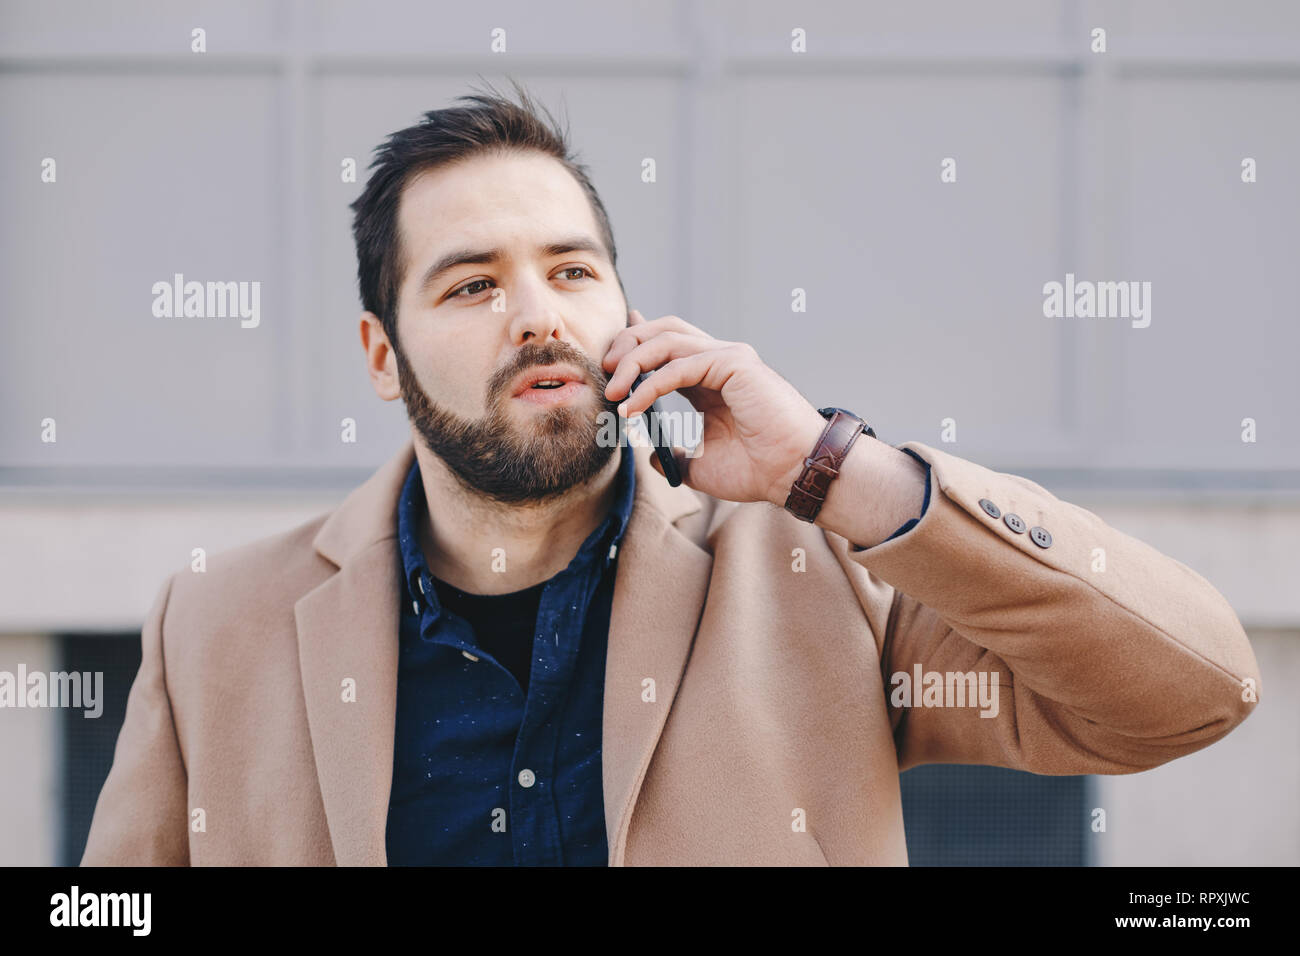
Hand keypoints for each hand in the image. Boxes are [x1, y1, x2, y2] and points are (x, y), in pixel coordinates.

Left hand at [602, 309, 827, 505]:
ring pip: (667, 340)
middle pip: (663, 331)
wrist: (792, 475)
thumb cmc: (758, 470)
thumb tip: (650, 456)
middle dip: (627, 345)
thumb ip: (674, 455)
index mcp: (712, 378)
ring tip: (613, 391)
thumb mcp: (700, 465)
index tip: (607, 355)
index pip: (666, 348)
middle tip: (604, 373)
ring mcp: (728, 358)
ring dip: (633, 361)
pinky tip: (633, 406)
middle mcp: (719, 361)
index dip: (634, 343)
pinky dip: (650, 384)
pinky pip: (680, 365)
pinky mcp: (734, 363)